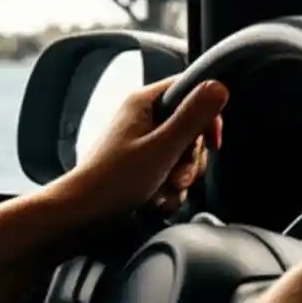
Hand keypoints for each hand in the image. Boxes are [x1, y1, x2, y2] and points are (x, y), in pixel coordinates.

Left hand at [53, 77, 227, 221]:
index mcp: (143, 103)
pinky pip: (171, 173)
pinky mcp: (142, 167)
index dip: (207, 116)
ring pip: (183, 155)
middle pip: (191, 128)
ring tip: (162, 192)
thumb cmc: (113, 181)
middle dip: (190, 159)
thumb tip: (219, 86)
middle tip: (177, 176)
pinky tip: (156, 201)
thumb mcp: (161, 148)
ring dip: (180, 179)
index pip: (189, 90)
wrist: (82, 216)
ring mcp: (142, 144)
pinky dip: (169, 190)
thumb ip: (192, 118)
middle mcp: (143, 119)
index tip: (212, 142)